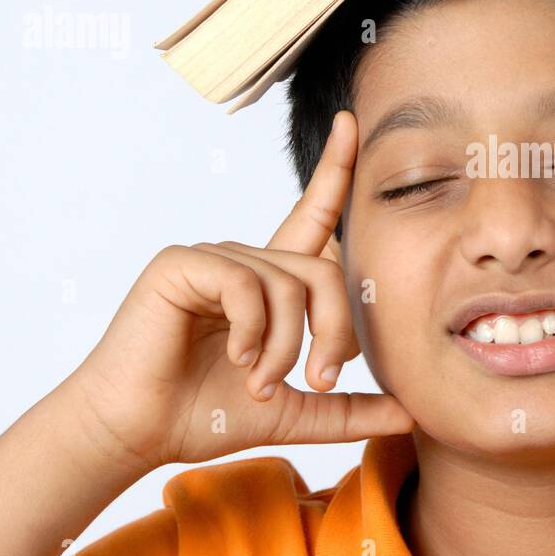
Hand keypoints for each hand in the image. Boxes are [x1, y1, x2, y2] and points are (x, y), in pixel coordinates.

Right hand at [67, 110, 413, 473]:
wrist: (139, 433)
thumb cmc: (207, 416)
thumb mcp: (297, 413)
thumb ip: (351, 409)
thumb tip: (414, 414)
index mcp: (272, 283)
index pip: (314, 216)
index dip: (336, 171)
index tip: (350, 123)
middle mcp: (246, 261)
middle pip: (325, 271)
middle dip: (334, 331)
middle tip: (317, 379)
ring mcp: (214, 258)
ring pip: (288, 283)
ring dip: (285, 345)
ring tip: (261, 384)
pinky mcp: (182, 264)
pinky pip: (245, 283)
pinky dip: (253, 330)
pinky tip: (238, 359)